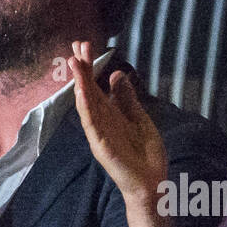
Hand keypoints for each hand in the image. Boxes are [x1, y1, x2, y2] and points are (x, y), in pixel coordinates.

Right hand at [71, 40, 167, 209]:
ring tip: (75, 63)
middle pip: (88, 90)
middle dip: (82, 68)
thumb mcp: (139, 118)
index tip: (84, 45)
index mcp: (110, 114)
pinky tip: (82, 92)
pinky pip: (92, 124)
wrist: (151, 182)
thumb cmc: (144, 154)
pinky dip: (86, 108)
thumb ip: (127, 98)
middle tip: (77, 45)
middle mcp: (100, 122)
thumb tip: (117, 74)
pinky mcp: (102, 146)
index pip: (96, 85)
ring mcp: (99, 134)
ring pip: (86, 105)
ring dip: (80, 83)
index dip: (90, 66)